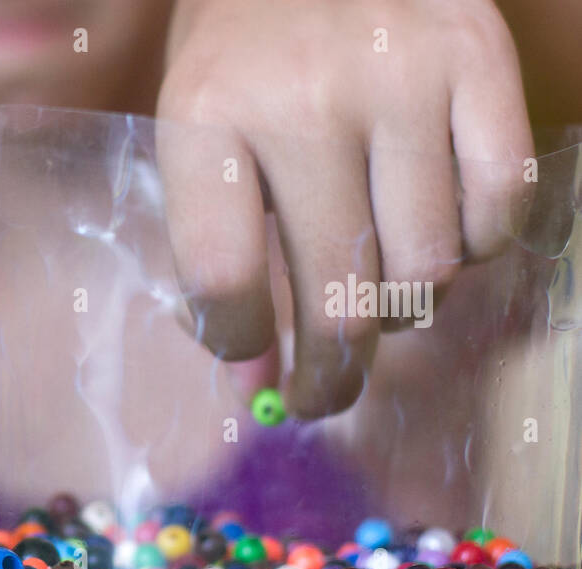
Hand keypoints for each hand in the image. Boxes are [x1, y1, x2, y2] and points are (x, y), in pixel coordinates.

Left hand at [156, 0, 532, 416]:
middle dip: (331, 376)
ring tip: (377, 288)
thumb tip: (256, 382)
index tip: (246, 354)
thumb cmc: (241, 47)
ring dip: (404, 306)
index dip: (236, 344)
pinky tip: (438, 230)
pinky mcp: (480, 56)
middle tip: (324, 394)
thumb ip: (217, 248)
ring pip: (429, 268)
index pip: (224, 280)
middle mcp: (303, 97)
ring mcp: (401, 75)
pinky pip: (500, 210)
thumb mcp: (195, 129)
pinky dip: (476, 247)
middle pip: (338, 298)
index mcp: (205, 112)